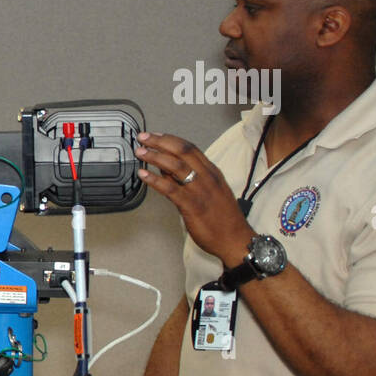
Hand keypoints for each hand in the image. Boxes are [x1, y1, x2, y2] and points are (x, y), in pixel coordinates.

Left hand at [134, 131, 254, 267]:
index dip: (170, 139)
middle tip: (143, 138)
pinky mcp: (192, 205)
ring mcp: (200, 190)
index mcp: (212, 172)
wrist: (235, 240)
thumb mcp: (209, 191)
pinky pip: (171, 189)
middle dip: (160, 142)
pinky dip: (155, 180)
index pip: (190, 148)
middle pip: (182, 151)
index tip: (155, 135)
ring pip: (176, 166)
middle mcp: (207, 177)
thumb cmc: (222, 218)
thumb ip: (188, 179)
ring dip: (155, 156)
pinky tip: (143, 175)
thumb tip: (165, 168)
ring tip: (140, 152)